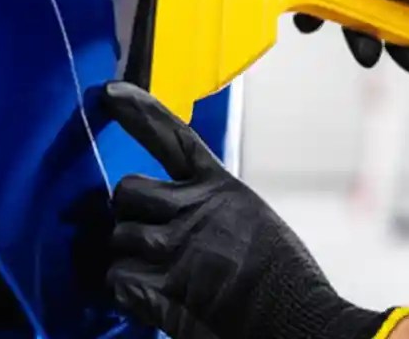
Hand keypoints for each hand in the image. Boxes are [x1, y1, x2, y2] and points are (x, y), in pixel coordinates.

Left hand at [101, 82, 406, 338]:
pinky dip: (129, 294)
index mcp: (220, 189)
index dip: (139, 112)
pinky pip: (119, 281)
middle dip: (129, 213)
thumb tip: (171, 214)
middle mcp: (193, 212)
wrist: (298, 322)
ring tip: (162, 277)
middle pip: (126, 192)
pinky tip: (154, 300)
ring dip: (130, 259)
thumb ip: (211, 210)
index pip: (171, 136)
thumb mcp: (253, 222)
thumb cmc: (284, 280)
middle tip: (149, 236)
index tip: (110, 93)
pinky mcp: (165, 291)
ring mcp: (176, 250)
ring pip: (118, 240)